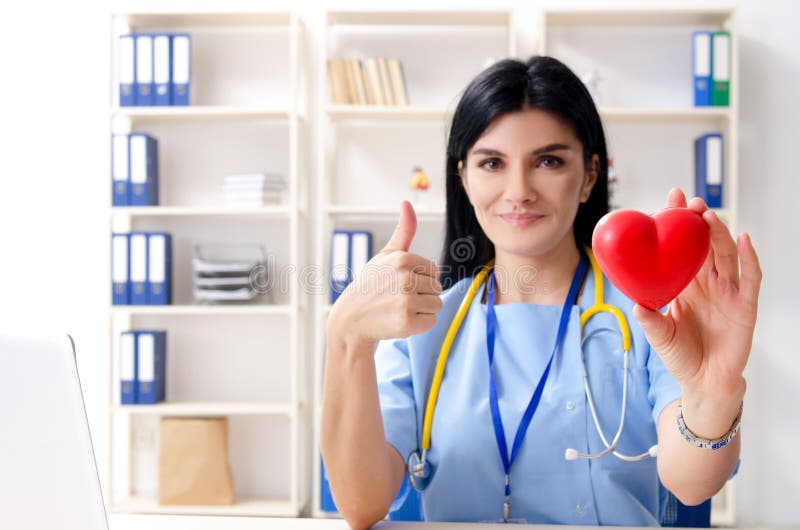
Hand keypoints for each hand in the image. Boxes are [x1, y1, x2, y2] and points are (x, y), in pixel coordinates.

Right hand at [327, 200, 443, 350]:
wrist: (352, 318)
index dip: (420, 279)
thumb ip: (403, 230)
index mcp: (402, 259)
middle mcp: (405, 278)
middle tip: (398, 298)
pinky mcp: (407, 322)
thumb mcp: (385, 255)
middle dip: (422, 294)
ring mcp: (406, 302)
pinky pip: (432, 321)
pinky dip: (420, 324)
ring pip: (437, 304)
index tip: (400, 283)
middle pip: (437, 288)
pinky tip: (400, 320)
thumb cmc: (372, 284)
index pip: (434, 271)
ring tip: (399, 309)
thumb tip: (407, 201)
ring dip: (422, 309)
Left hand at [632, 188, 761, 436]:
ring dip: (719, 233)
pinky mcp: (745, 306)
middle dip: (698, 221)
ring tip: (708, 216)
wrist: (704, 381)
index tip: (670, 198)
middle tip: (691, 202)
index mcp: (684, 283)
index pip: (681, 246)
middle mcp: (707, 283)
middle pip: (705, 244)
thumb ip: (651, 321)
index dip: (678, 222)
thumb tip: (637, 305)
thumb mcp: (660, 336)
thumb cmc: (681, 355)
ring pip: (726, 255)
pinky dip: (749, 257)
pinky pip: (750, 278)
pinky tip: (744, 239)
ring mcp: (728, 292)